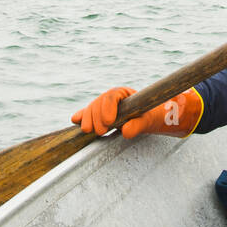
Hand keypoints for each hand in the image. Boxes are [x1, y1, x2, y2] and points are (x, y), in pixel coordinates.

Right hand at [71, 87, 203, 138]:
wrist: (149, 118)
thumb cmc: (151, 117)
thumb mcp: (148, 121)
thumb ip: (138, 126)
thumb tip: (125, 132)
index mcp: (125, 94)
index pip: (112, 96)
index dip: (108, 107)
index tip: (109, 121)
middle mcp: (112, 97)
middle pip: (99, 102)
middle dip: (96, 116)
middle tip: (101, 132)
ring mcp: (104, 105)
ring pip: (92, 108)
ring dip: (88, 118)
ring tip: (88, 131)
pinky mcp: (99, 114)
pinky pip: (88, 113)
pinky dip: (82, 117)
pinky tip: (75, 121)